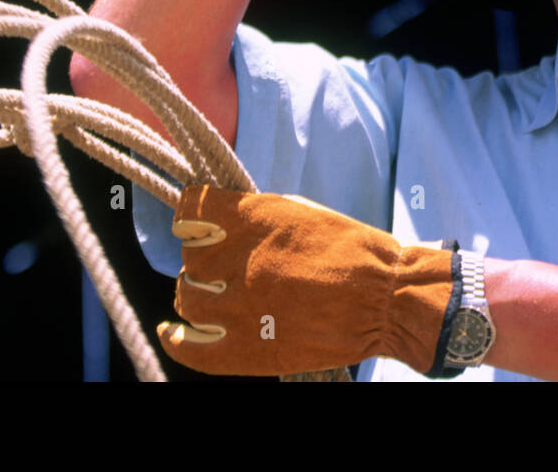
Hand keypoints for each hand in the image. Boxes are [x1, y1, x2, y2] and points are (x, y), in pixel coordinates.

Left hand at [155, 185, 455, 375]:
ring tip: (218, 297)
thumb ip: (256, 215)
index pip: (189, 210)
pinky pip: (188, 346)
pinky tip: (173, 331)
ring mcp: (237, 307)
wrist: (384, 298)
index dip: (189, 217)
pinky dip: (175, 338)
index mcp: (252, 219)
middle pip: (191, 258)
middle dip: (205, 260)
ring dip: (198, 294)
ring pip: (187, 297)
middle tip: (227, 267)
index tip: (194, 224)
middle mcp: (236, 260)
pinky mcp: (245, 348)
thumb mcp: (301, 212)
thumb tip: (220, 223)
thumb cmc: (351, 250)